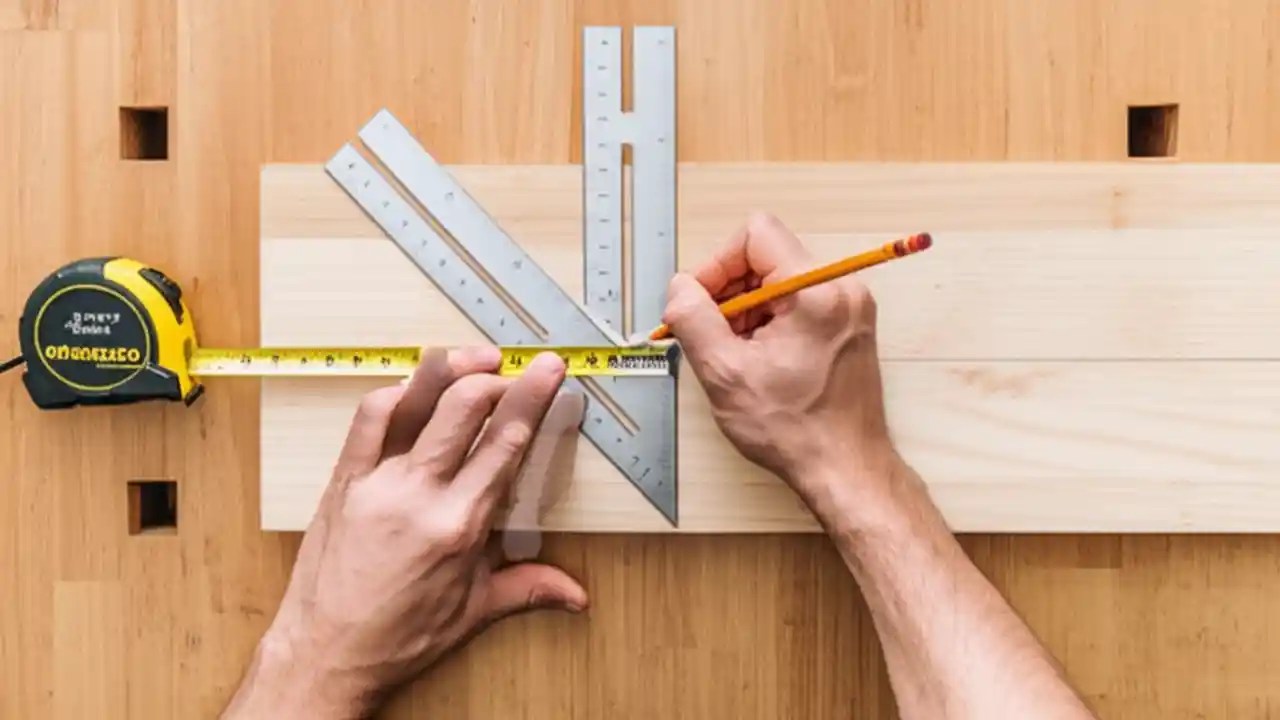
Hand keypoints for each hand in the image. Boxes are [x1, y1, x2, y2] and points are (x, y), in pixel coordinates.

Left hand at [224, 347, 587, 718]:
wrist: (323, 653)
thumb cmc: (396, 638)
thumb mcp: (473, 613)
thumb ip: (530, 589)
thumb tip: (577, 595)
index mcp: (458, 526)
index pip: (505, 443)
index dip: (532, 397)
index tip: (548, 370)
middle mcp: (417, 495)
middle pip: (464, 408)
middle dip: (501, 376)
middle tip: (522, 366)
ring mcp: (376, 481)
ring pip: (414, 400)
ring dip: (449, 370)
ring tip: (477, 356)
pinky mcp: (344, 479)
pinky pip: (368, 418)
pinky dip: (396, 391)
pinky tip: (418, 386)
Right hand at [662, 213, 894, 501]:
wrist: (846, 469)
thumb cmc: (796, 430)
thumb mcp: (724, 373)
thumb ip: (693, 319)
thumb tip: (680, 288)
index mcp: (815, 291)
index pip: (756, 234)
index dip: (717, 264)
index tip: (699, 301)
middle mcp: (841, 288)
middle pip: (768, 255)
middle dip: (729, 289)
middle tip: (711, 333)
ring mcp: (850, 306)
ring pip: (780, 279)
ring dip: (746, 309)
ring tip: (735, 353)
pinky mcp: (849, 325)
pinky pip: (798, 301)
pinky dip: (769, 321)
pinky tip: (757, 358)